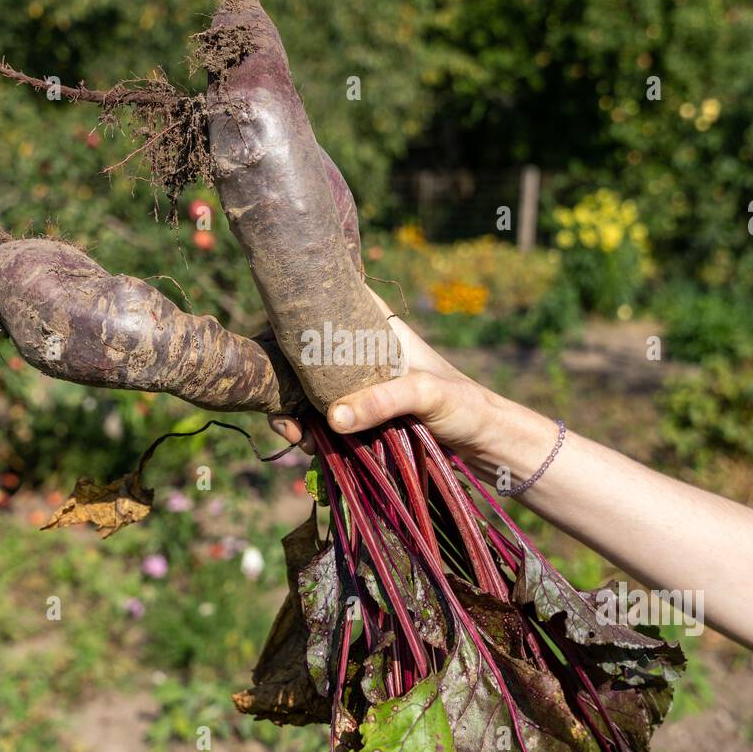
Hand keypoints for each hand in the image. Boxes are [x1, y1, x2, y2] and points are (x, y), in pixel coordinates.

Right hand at [268, 290, 505, 468]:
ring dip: (292, 413)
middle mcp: (361, 352)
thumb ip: (385, 401)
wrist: (486, 444)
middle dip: (281, 381)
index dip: (291, 313)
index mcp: (378, 327)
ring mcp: (357, 385)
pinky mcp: (358, 416)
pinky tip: (311, 449)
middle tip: (284, 414)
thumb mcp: (428, 395)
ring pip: (305, 390)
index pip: (327, 302)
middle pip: (303, 353)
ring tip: (299, 439)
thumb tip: (334, 419)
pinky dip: (308, 433)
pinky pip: (319, 419)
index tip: (266, 338)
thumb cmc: (466, 405)